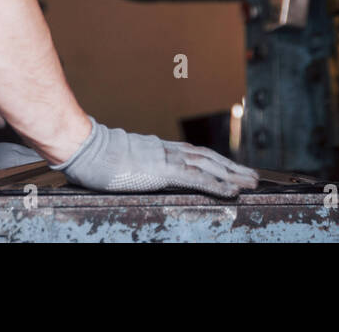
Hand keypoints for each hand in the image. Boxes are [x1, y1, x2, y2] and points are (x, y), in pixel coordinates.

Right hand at [52, 117, 259, 197]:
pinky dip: (218, 184)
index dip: (217, 162)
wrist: (84, 146)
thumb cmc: (93, 157)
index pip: (195, 155)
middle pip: (209, 157)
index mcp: (158, 149)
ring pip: (210, 166)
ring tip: (251, 183)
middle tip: (254, 176)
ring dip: (234, 175)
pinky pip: (197, 179)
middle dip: (233, 167)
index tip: (232, 169)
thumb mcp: (119, 163)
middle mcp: (167, 150)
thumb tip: (135, 174)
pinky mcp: (163, 170)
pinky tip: (232, 192)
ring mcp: (166, 159)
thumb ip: (134, 167)